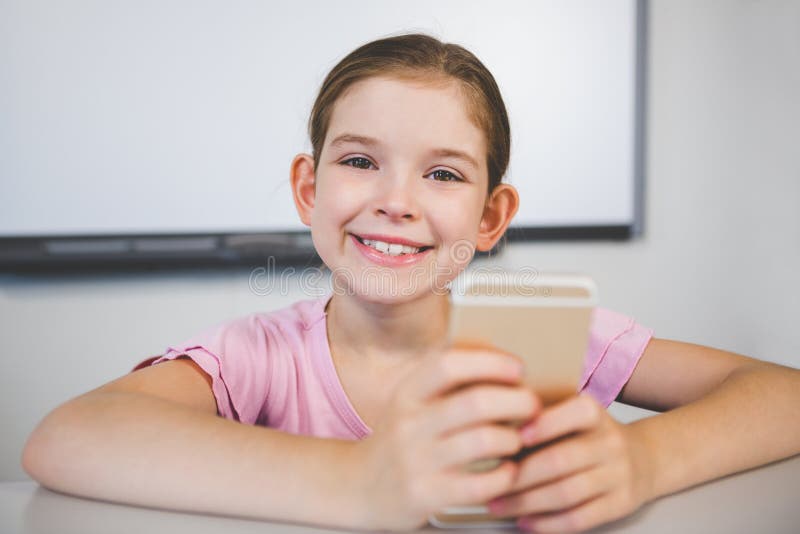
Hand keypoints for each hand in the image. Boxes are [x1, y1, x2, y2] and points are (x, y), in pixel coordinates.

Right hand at [349, 344, 540, 530]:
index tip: (518, 368)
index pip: (449, 364)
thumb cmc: (402, 437)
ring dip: (513, 438)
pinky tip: (506, 471)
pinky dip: (505, 476)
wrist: (360, 485)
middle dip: (517, 401)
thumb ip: (449, 381)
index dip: (490, 362)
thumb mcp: (412, 400)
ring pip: (483, 441)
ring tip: (517, 439)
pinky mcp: (426, 495)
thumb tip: (504, 361)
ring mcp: (416, 461)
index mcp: (407, 392)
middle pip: (475, 402)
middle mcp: (409, 423)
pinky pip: (481, 484)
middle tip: (532, 405)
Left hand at [486, 393, 653, 532]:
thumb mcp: (571, 412)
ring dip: (527, 503)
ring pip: (568, 493)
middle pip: (562, 460)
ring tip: (498, 506)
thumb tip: (490, 428)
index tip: (513, 436)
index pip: (573, 414)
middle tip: (490, 484)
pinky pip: (581, 517)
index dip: (543, 426)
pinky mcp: (620, 504)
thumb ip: (537, 416)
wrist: (643, 458)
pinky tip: (526, 521)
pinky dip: (549, 523)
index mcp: (594, 413)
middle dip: (520, 476)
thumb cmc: (588, 435)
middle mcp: (610, 442)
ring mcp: (619, 474)